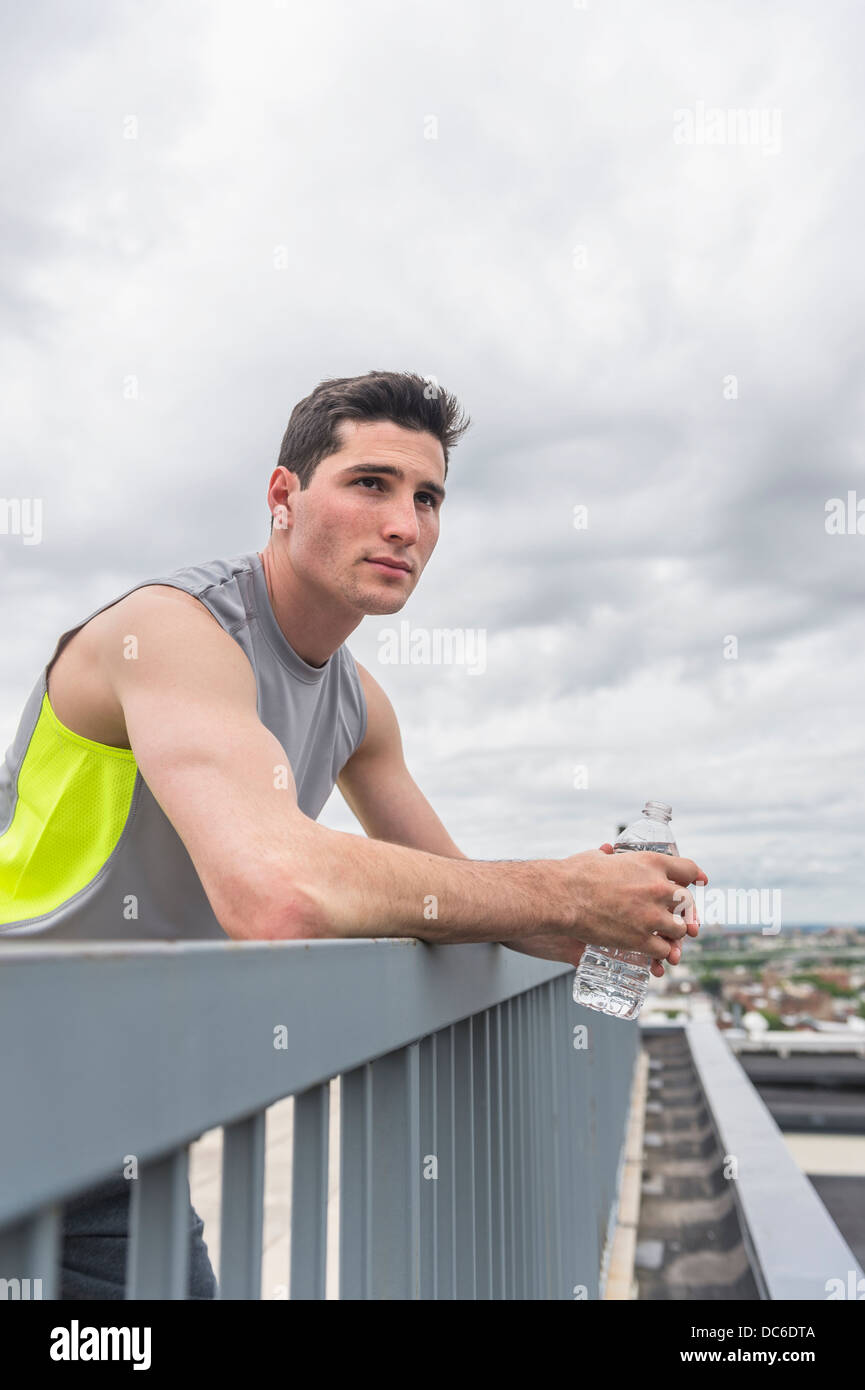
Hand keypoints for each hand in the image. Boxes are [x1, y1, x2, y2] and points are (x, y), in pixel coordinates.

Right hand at [500, 842, 704, 971]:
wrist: (562, 896)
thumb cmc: (575, 873)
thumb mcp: (599, 856)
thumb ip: (609, 856)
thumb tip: (606, 852)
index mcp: (651, 862)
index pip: (688, 868)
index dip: (696, 876)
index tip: (700, 881)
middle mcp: (658, 887)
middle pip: (688, 902)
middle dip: (685, 911)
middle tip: (678, 917)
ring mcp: (651, 915)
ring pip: (680, 929)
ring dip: (675, 934)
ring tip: (666, 937)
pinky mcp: (640, 938)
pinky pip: (664, 950)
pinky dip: (662, 954)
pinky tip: (657, 954)